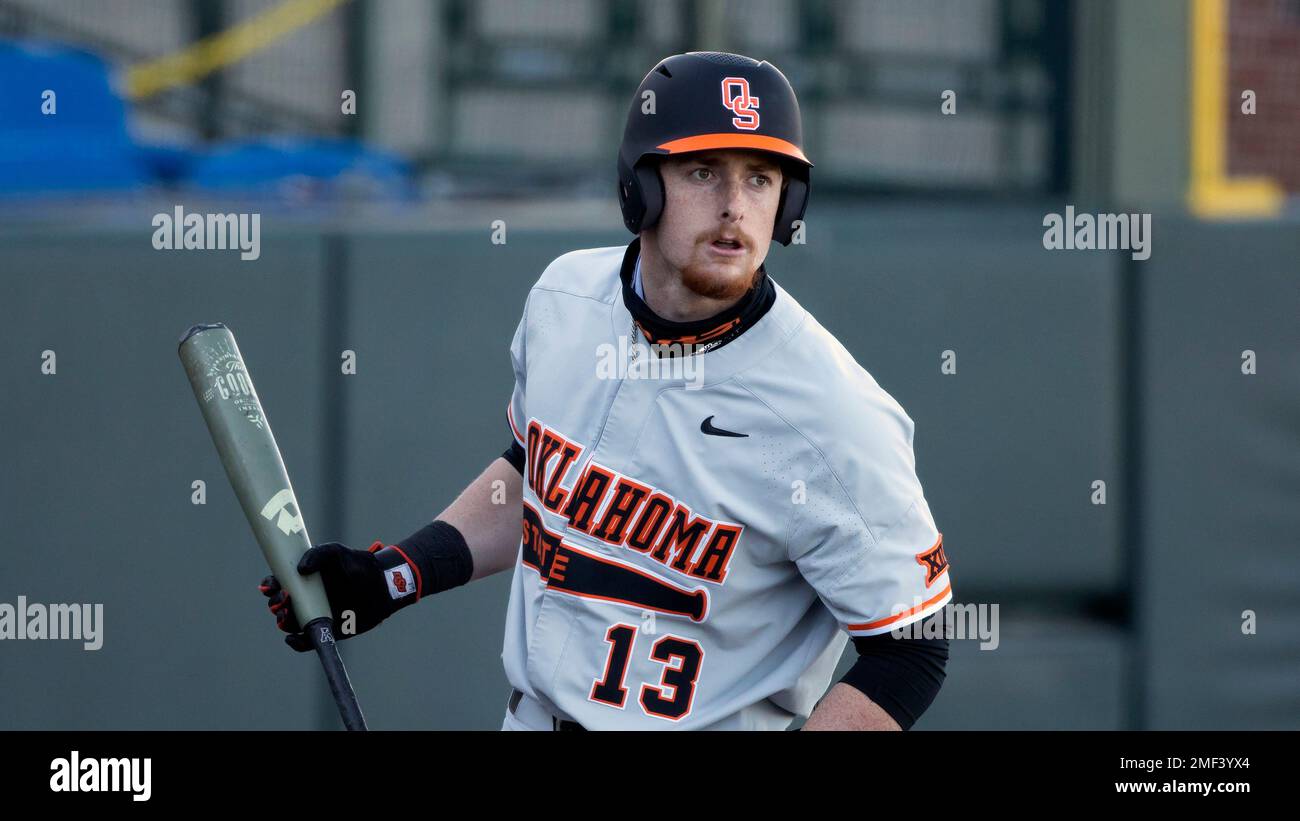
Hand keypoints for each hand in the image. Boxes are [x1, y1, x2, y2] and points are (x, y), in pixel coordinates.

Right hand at [258, 541, 397, 651]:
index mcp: (305, 579)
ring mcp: (316, 614)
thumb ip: (319, 553)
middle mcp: (307, 598)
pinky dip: (296, 643)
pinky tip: (292, 638)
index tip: (270, 586)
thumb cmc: (359, 565)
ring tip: (287, 616)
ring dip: (283, 622)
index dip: (270, 585)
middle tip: (283, 600)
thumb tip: (300, 570)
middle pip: (281, 604)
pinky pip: (307, 641)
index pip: (279, 583)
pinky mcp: (328, 630)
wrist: (382, 585)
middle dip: (276, 604)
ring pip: (290, 623)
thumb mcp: (338, 552)